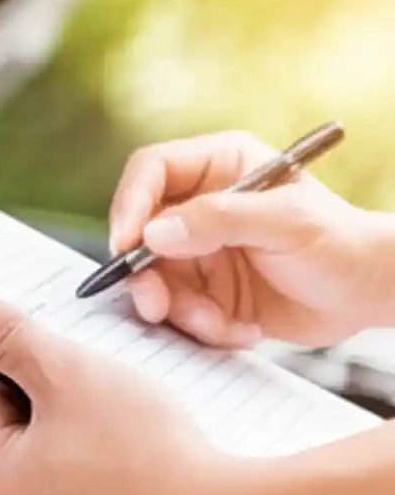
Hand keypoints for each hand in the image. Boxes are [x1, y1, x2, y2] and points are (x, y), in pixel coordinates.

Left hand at [0, 289, 272, 494]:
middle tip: (110, 399)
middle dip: (69, 406)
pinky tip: (158, 462)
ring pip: (77, 462)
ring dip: (101, 437)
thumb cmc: (148, 454)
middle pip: (34, 434)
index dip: (36, 373)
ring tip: (138, 430)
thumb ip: (8, 337)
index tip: (72, 371)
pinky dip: (131, 473)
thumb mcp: (67, 370)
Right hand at [109, 130, 394, 347]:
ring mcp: (198, 249)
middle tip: (156, 304)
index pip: (151, 172)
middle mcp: (200, 205)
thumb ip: (220, 220)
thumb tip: (154, 232)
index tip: (127, 244)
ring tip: (220, 322)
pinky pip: (177, 310)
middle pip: (140, 232)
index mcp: (218, 166)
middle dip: (147, 275)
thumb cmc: (341, 243)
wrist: (367, 295)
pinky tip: (242, 328)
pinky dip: (202, 327)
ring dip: (181, 309)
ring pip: (154, 278)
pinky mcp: (203, 289)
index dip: (130, 205)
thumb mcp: (287, 222)